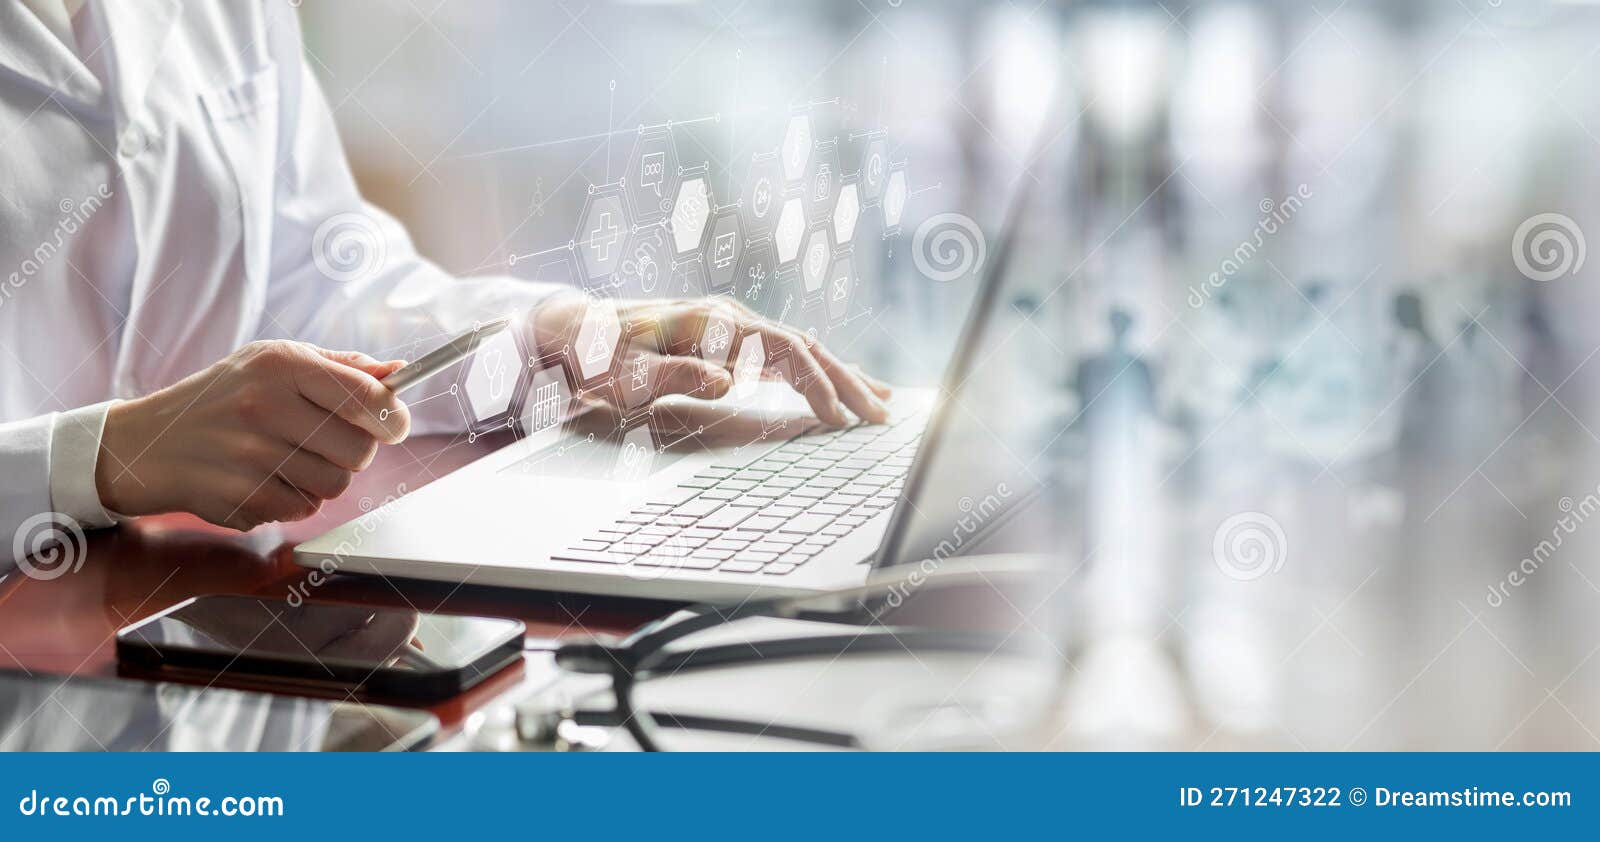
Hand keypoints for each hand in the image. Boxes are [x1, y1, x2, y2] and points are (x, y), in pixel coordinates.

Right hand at [96, 340, 411, 529]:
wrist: (146, 443)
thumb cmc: (224, 398)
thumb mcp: (275, 363)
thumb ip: (341, 367)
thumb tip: (399, 373)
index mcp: (281, 365)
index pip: (368, 397)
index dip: (392, 417)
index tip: (392, 424)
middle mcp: (265, 407)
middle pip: (360, 450)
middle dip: (352, 452)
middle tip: (322, 442)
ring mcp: (251, 456)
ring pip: (336, 484)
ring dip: (322, 478)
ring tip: (286, 459)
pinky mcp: (241, 497)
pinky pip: (303, 509)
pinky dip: (291, 500)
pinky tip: (261, 479)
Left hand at [532, 295, 891, 425]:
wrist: (574, 331)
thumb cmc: (596, 356)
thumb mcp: (622, 373)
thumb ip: (673, 376)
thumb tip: (726, 379)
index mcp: (713, 322)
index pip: (782, 349)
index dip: (814, 382)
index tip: (836, 417)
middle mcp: (730, 318)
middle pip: (805, 345)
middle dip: (847, 380)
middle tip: (883, 414)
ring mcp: (733, 327)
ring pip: (802, 348)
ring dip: (842, 375)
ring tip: (881, 402)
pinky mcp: (730, 341)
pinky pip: (786, 354)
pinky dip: (819, 371)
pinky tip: (840, 387)